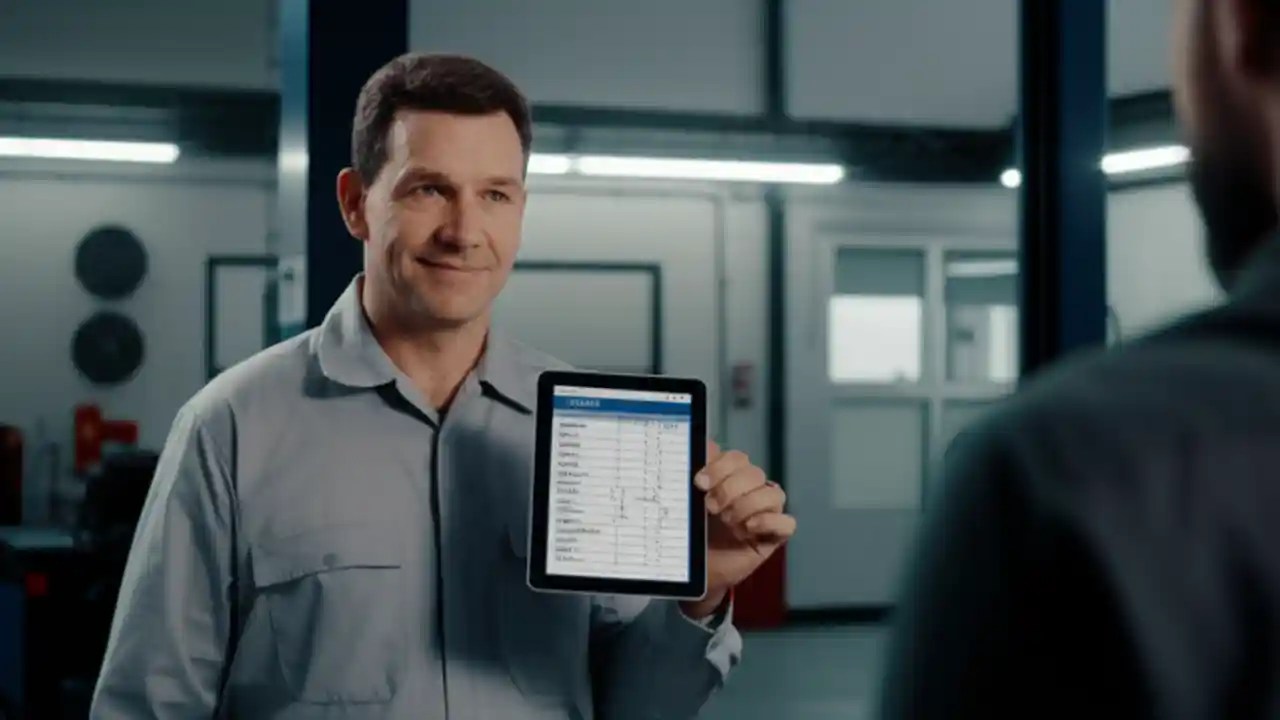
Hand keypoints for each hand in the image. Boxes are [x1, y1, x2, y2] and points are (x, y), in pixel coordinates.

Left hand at [680, 440, 795, 618]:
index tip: (699, 482)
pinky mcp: (774, 537)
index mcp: (730, 478)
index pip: (737, 458)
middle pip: (755, 473)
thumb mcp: (688, 504)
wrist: (696, 573)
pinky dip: (769, 522)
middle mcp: (751, 491)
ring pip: (774, 494)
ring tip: (727, 521)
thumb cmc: (694, 536)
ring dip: (747, 505)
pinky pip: (787, 523)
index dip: (721, 466)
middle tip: (710, 506)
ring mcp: (765, 514)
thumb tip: (703, 447)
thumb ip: (695, 476)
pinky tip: (748, 530)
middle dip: (730, 488)